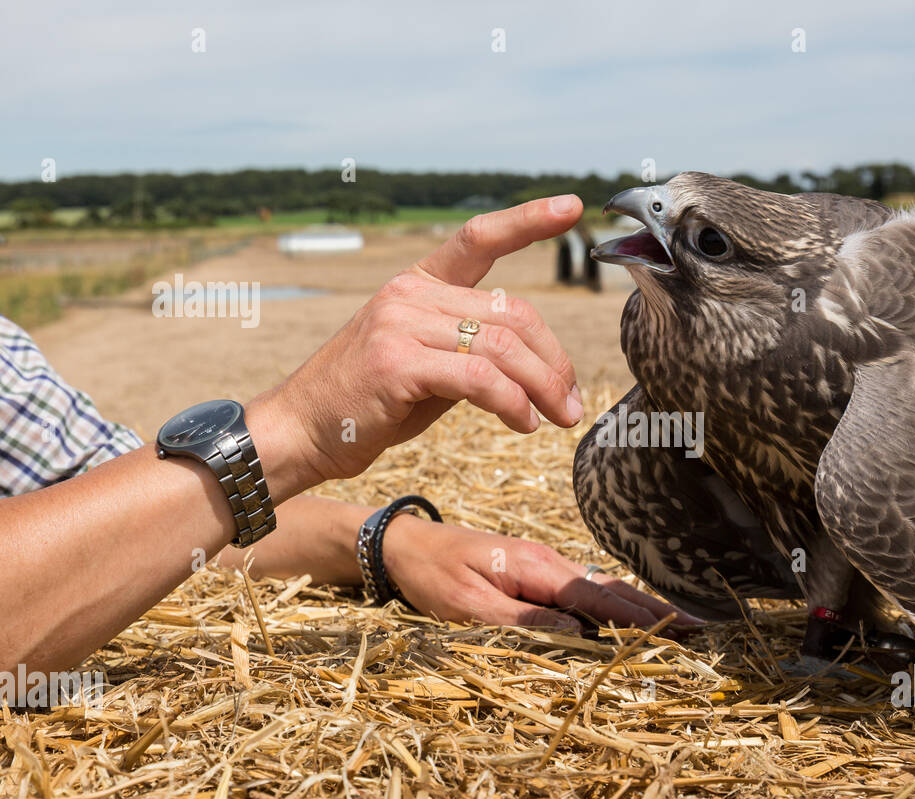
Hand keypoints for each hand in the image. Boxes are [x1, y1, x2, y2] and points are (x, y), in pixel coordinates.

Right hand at [248, 195, 585, 498]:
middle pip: (512, 313)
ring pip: (502, 347)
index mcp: (418, 284)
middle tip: (571, 403)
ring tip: (558, 417)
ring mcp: (400, 324)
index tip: (571, 205)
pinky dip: (512, 403)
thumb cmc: (367, 405)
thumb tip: (536, 366)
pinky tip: (523, 423)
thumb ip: (472, 352)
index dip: (527, 219)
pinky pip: (480, 379)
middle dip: (554, 362)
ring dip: (542, 387)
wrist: (300, 433)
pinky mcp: (397, 362)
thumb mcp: (427, 368)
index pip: (478, 238)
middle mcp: (409, 293)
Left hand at [383, 518, 700, 630]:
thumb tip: (576, 632)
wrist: (402, 544)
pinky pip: (582, 588)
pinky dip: (611, 601)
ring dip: (637, 607)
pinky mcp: (533, 572)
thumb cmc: (430, 575)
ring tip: (674, 623)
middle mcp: (547, 562)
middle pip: (611, 589)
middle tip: (697, 628)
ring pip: (600, 587)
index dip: (642, 615)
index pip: (599, 597)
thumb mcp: (468, 606)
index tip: (682, 626)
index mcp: (536, 568)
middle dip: (654, 610)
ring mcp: (542, 566)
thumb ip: (522, 620)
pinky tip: (626, 612)